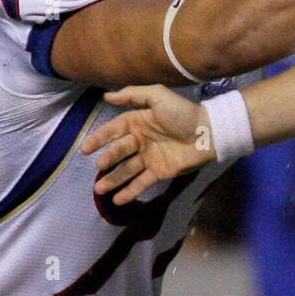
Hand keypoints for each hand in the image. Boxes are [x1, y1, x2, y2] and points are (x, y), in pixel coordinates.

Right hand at [81, 86, 213, 204]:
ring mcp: (150, 158)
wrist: (208, 133)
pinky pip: (141, 183)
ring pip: (126, 170)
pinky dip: (129, 192)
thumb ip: (133, 95)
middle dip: (107, 160)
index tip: (85, 149)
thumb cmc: (183, 113)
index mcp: (139, 122)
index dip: (99, 139)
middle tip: (100, 166)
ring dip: (113, 180)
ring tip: (99, 190)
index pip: (114, 131)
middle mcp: (141, 140)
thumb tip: (107, 95)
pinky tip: (117, 200)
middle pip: (119, 151)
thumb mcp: (158, 96)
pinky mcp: (160, 172)